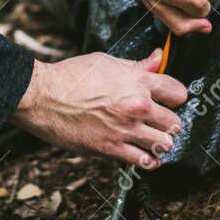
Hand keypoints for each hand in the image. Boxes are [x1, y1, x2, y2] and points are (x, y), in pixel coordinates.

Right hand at [11, 50, 187, 168]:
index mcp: (137, 81)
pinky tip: (146, 156)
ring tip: (154, 141)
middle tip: (161, 124)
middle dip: (169, 123)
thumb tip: (158, 58)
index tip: (169, 100)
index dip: (175, 97)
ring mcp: (125, 129)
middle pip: (174, 122)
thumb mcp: (106, 62)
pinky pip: (143, 161)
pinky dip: (148, 161)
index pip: (178, 92)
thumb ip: (137, 65)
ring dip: (161, 143)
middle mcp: (136, 105)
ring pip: (163, 144)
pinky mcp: (111, 148)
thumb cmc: (70, 76)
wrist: (42, 97)